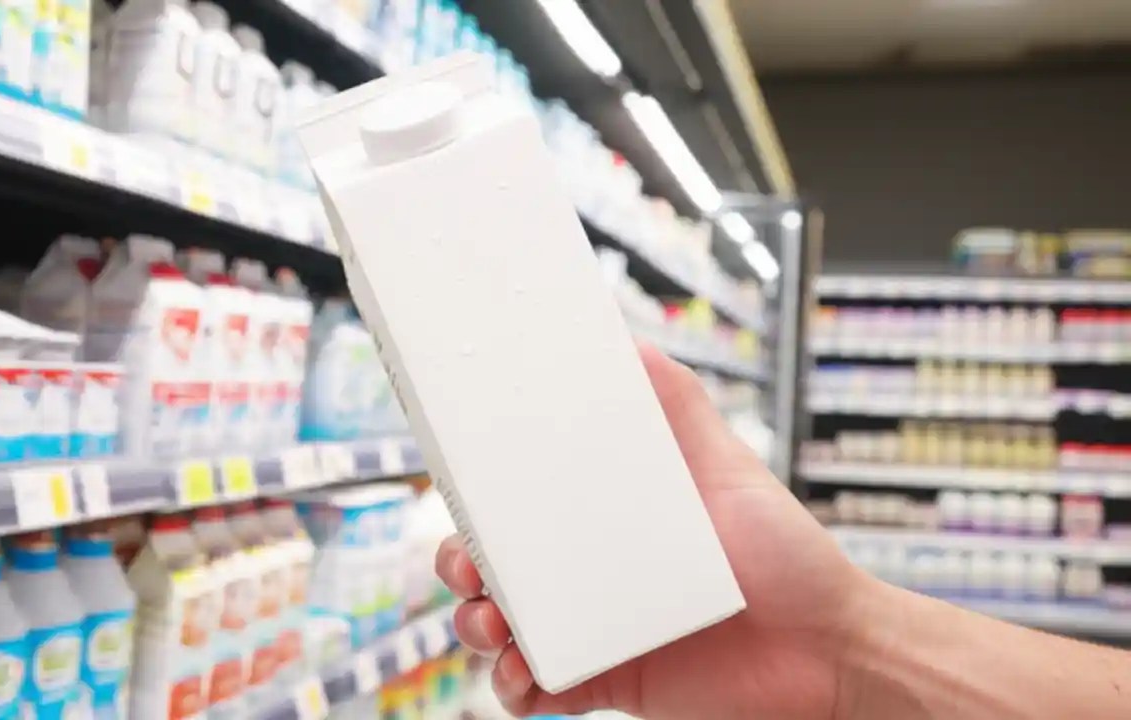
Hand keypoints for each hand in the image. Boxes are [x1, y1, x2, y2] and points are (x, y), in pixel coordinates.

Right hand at [435, 345, 872, 718]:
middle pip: (495, 568)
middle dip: (463, 567)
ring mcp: (593, 631)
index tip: (461, 494)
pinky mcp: (604, 684)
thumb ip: (678, 405)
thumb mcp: (727, 465)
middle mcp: (589, 576)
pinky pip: (536, 692)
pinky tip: (521, 677)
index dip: (480, 505)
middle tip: (469, 568)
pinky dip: (514, 688)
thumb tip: (631, 342)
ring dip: (475, 627)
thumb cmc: (786, 555)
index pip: (520, 509)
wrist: (831, 650)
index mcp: (604, 522)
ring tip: (491, 625)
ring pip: (502, 631)